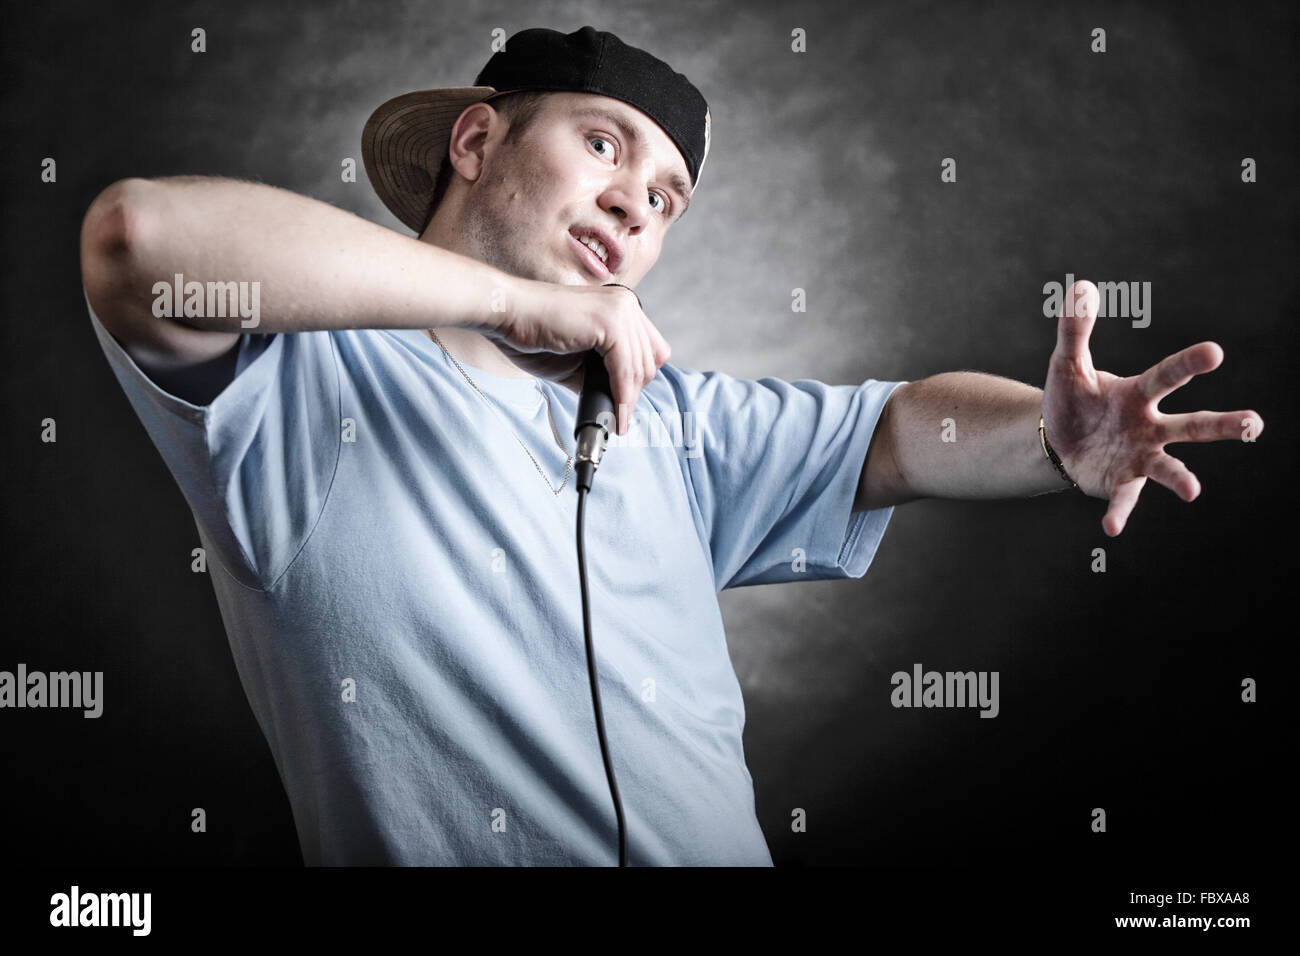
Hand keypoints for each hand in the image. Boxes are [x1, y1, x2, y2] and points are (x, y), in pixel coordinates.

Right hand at [483, 280, 670, 433]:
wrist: (507, 314)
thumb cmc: (533, 333)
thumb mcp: (576, 361)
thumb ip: (600, 375)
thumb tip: (617, 403)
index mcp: (620, 308)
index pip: (649, 349)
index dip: (638, 379)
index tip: (625, 404)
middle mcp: (625, 304)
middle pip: (651, 360)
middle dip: (635, 392)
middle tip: (619, 417)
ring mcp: (620, 310)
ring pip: (641, 367)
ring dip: (629, 399)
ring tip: (617, 420)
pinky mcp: (609, 322)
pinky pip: (626, 369)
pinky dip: (622, 395)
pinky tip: (616, 413)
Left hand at [1042, 280, 1263, 536]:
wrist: (1057, 440)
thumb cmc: (1074, 399)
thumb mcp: (1067, 364)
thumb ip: (1075, 330)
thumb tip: (1080, 287)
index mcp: (1139, 394)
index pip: (1167, 376)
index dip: (1188, 364)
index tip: (1214, 352)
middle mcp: (1149, 427)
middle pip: (1191, 425)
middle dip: (1222, 425)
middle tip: (1254, 424)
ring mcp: (1138, 458)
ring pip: (1170, 467)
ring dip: (1182, 479)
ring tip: (1194, 492)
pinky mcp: (1119, 484)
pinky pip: (1122, 501)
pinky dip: (1119, 514)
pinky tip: (1110, 530)